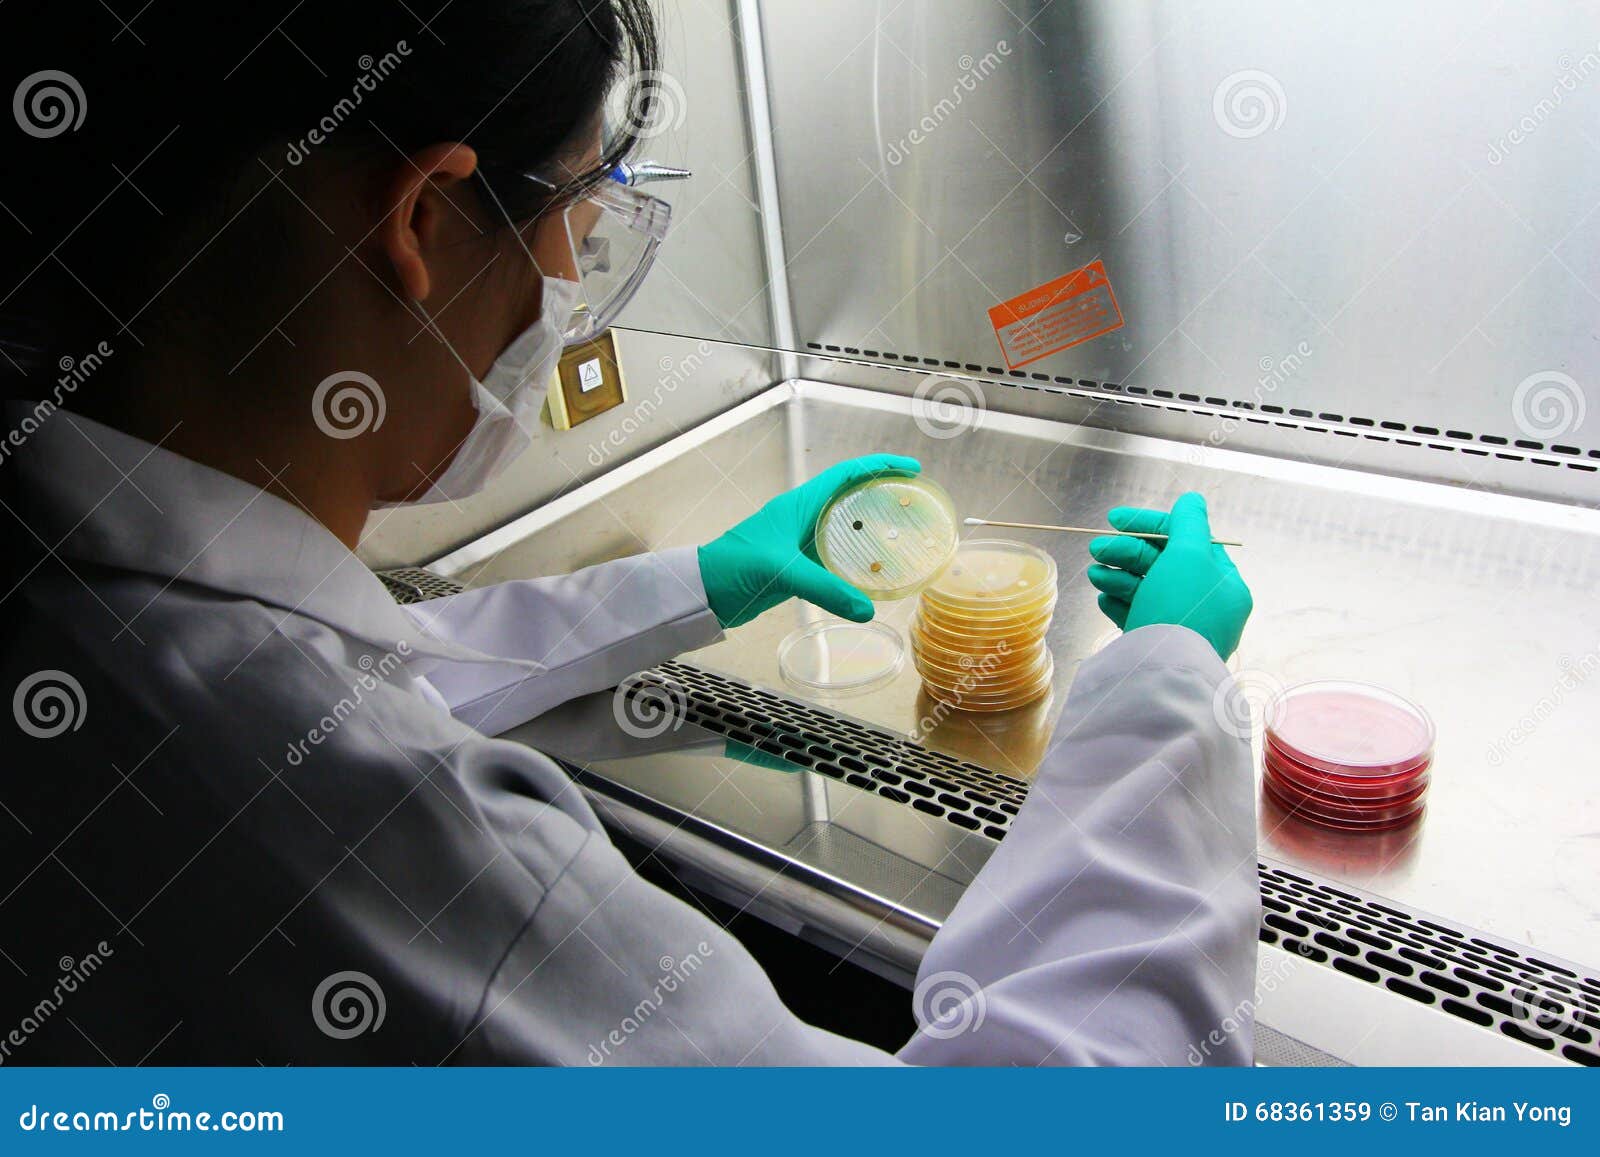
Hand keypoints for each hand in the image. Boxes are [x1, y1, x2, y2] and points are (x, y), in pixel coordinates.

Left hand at [697, 454, 920, 628]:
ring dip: (869, 530)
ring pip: (843, 529)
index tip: (910, 470)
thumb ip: (825, 589)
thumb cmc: (733, 568)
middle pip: (849, 498)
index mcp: (798, 505)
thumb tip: (866, 609)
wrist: (703, 592)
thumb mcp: (782, 572)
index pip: (845, 475)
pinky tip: (872, 575)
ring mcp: (799, 542)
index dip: (878, 467)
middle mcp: (802, 518)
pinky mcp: (796, 567)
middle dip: (881, 496)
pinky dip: (854, 563)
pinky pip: (833, 558)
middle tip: (912, 505)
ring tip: (902, 537)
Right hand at [1086, 491, 1251, 659]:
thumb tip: (1192, 500)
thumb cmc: (1182, 607)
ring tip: (1095, 575)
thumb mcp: (1190, 554)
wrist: (1163, 672)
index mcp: (1224, 585)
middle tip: (1097, 548)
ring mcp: (1181, 627)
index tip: (1115, 519)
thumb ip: (1189, 522)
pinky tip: (1103, 599)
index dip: (1151, 524)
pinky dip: (1120, 603)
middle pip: (1163, 564)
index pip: (1187, 540)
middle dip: (1127, 553)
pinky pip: (1138, 615)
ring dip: (1118, 576)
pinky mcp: (1158, 645)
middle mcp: (1206, 606)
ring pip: (1147, 589)